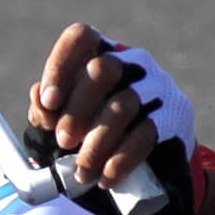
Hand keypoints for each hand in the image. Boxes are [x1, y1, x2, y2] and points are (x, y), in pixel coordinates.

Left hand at [27, 22, 160, 186]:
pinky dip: (122, 158)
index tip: (49, 102)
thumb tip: (39, 99)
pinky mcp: (176, 114)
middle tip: (63, 141)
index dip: (61, 66)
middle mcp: (133, 63)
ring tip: (82, 172)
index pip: (82, 37)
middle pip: (103, 69)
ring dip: (97, 142)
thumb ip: (48, 112)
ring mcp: (158, 86)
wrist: (149, 173)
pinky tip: (107, 177)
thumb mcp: (66, 125)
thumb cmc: (98, 139)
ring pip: (124, 104)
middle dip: (77, 108)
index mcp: (102, 55)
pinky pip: (147, 132)